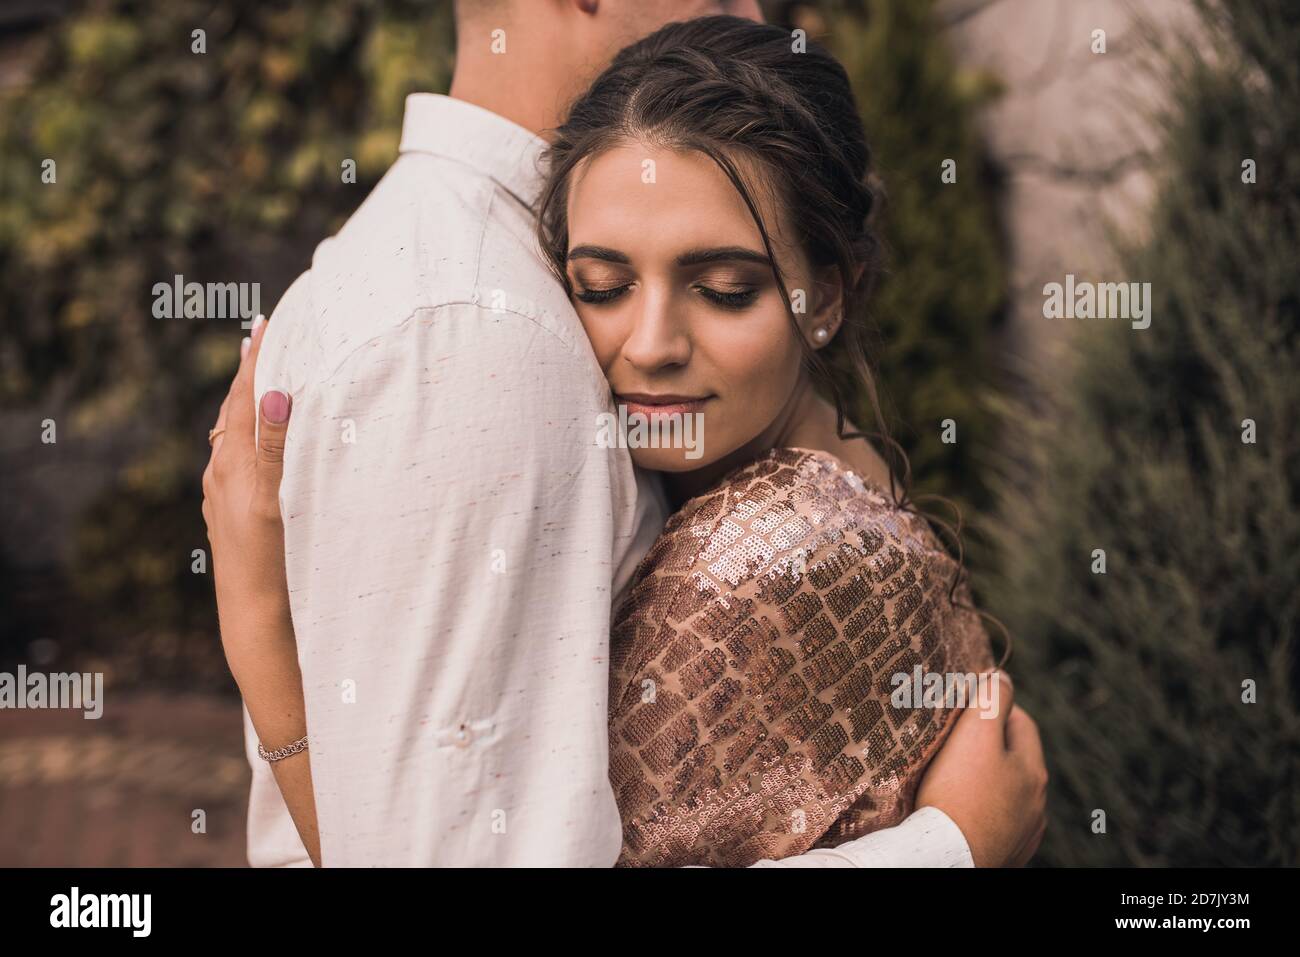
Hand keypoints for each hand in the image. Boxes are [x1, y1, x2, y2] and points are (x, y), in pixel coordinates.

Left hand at [201, 317, 293, 653]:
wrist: (256, 618)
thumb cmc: (271, 561)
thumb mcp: (274, 499)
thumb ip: (272, 447)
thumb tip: (270, 393)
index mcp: (232, 465)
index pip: (244, 399)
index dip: (255, 361)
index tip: (263, 324)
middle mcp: (221, 476)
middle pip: (232, 412)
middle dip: (248, 376)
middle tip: (259, 340)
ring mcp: (223, 497)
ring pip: (232, 437)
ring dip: (245, 406)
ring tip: (256, 383)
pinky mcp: (232, 515)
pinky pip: (237, 461)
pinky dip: (247, 437)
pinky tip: (253, 446)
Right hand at [915, 672, 1047, 866]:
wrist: (949, 858)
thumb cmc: (959, 793)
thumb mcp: (975, 733)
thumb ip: (992, 698)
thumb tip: (1003, 675)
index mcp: (1034, 770)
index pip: (1021, 722)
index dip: (996, 707)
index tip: (968, 705)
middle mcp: (1036, 803)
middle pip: (1016, 760)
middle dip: (991, 745)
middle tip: (956, 740)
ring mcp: (1022, 832)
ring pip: (1007, 793)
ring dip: (988, 781)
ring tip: (954, 776)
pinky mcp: (1004, 853)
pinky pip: (996, 822)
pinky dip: (981, 811)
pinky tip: (960, 811)